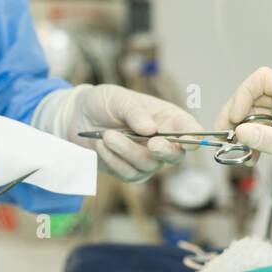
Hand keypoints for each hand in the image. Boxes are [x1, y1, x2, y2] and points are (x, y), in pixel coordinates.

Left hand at [70, 85, 201, 182]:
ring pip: (148, 165)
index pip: (189, 130)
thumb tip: (152, 129)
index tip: (188, 141)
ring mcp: (147, 159)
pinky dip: (114, 159)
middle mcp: (162, 141)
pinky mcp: (130, 172)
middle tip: (152, 142)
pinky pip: (128, 173)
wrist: (77, 117)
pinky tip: (101, 145)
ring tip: (107, 135)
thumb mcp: (118, 98)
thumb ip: (135, 112)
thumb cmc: (104, 102)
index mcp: (167, 118)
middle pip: (176, 155)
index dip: (194, 137)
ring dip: (127, 151)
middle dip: (166, 150)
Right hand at [215, 67, 271, 245]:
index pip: (263, 79)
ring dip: (243, 130)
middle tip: (224, 135)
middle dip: (236, 113)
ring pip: (258, 117)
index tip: (237, 119)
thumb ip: (270, 141)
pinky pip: (266, 134)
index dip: (244, 93)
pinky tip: (252, 159)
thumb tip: (238, 131)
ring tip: (236, 150)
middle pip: (255, 98)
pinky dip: (254, 143)